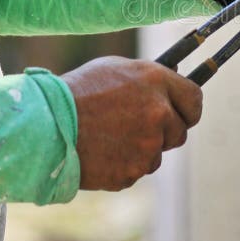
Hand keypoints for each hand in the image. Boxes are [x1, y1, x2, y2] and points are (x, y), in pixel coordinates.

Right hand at [61, 56, 202, 190]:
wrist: (44, 127)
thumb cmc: (77, 92)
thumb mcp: (116, 69)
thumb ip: (148, 79)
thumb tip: (171, 84)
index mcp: (156, 82)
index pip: (194, 100)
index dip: (188, 108)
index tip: (182, 113)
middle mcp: (159, 113)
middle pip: (179, 132)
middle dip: (164, 131)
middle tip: (138, 126)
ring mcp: (147, 146)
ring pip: (156, 154)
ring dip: (141, 149)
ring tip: (109, 137)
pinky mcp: (132, 172)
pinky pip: (135, 170)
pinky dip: (122, 164)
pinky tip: (101, 151)